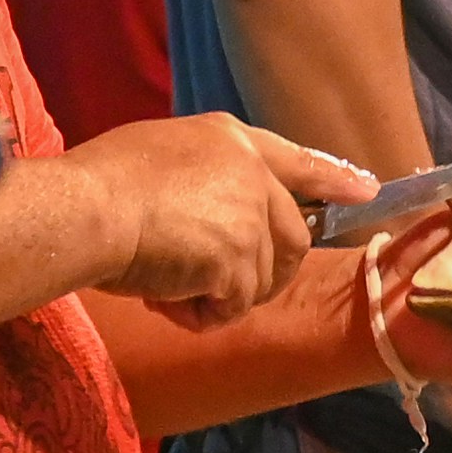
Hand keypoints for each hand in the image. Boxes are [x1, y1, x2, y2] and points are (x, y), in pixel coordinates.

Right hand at [63, 116, 339, 318]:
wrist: (86, 209)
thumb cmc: (100, 184)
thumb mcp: (159, 154)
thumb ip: (201, 178)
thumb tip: (210, 215)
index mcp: (229, 139)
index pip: (296, 160)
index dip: (332, 178)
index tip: (365, 190)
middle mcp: (252, 173)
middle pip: (291, 237)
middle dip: (261, 274)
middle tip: (214, 291)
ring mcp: (251, 216)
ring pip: (258, 280)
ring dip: (216, 296)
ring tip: (165, 286)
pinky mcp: (241, 259)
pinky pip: (231, 306)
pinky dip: (198, 314)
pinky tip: (163, 298)